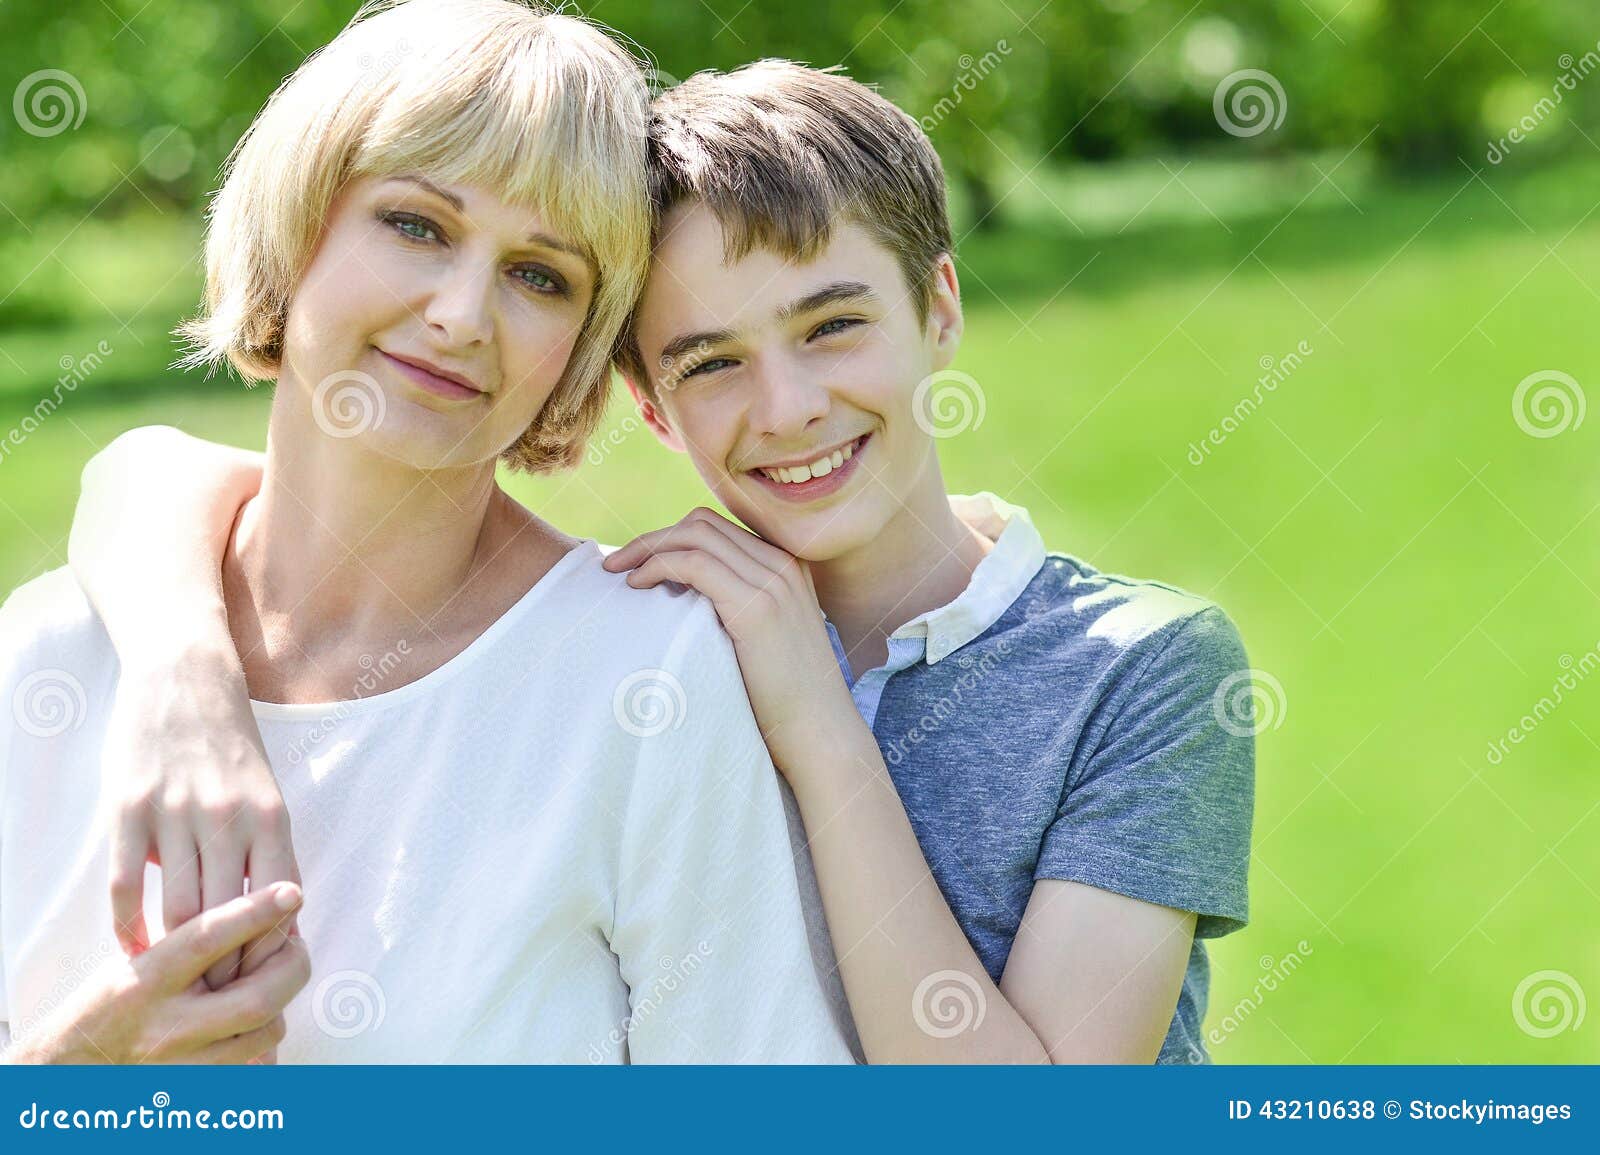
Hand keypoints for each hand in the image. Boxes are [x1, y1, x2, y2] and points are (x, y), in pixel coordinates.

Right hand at [4, 883, 308, 1064]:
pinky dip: (264, 1034)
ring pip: (266, 1031)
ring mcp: (183, 1066)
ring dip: (281, 1000)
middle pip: (257, 997)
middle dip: (292, 966)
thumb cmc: (110, 1003)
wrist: (68, 1070)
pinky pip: (256, 1062)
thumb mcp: (139, 962)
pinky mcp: (198, 1091)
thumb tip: (261, 914)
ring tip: (272, 980)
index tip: (291, 892)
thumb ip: (193, 943)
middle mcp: (165, 1026)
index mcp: (145, 981)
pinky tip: (256, 1016)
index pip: (208, 938)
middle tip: (296, 946)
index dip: (255, 912)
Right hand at [105, 644, 299, 992]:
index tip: (260, 983)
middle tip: (213, 1002)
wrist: (186, 679)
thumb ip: (267, 852)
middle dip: (222, 968)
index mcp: (271, 819)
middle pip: (226, 921)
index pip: (276, 908)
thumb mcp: (268, 794)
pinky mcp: (128, 810)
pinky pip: (127, 887)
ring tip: (175, 985)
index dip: (267, 954)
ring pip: (177, 911)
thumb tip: (268, 918)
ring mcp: (176, 815)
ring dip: (175, 956)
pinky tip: (133, 949)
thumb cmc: (233, 745)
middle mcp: (228, 820)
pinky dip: (128, 929)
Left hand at [602, 507, 860, 775]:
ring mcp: (773, 581)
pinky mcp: (756, 606)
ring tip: (619, 573)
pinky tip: (638, 585)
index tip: (636, 562)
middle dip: (653, 538)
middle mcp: (783, 563)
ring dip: (648, 548)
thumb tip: (680, 600)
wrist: (820, 731)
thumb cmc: (786, 699)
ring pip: (695, 535)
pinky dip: (658, 565)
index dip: (671, 538)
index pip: (717, 529)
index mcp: (787, 566)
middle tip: (615, 564)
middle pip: (702, 523)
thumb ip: (737, 609)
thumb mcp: (764, 640)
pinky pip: (693, 563)